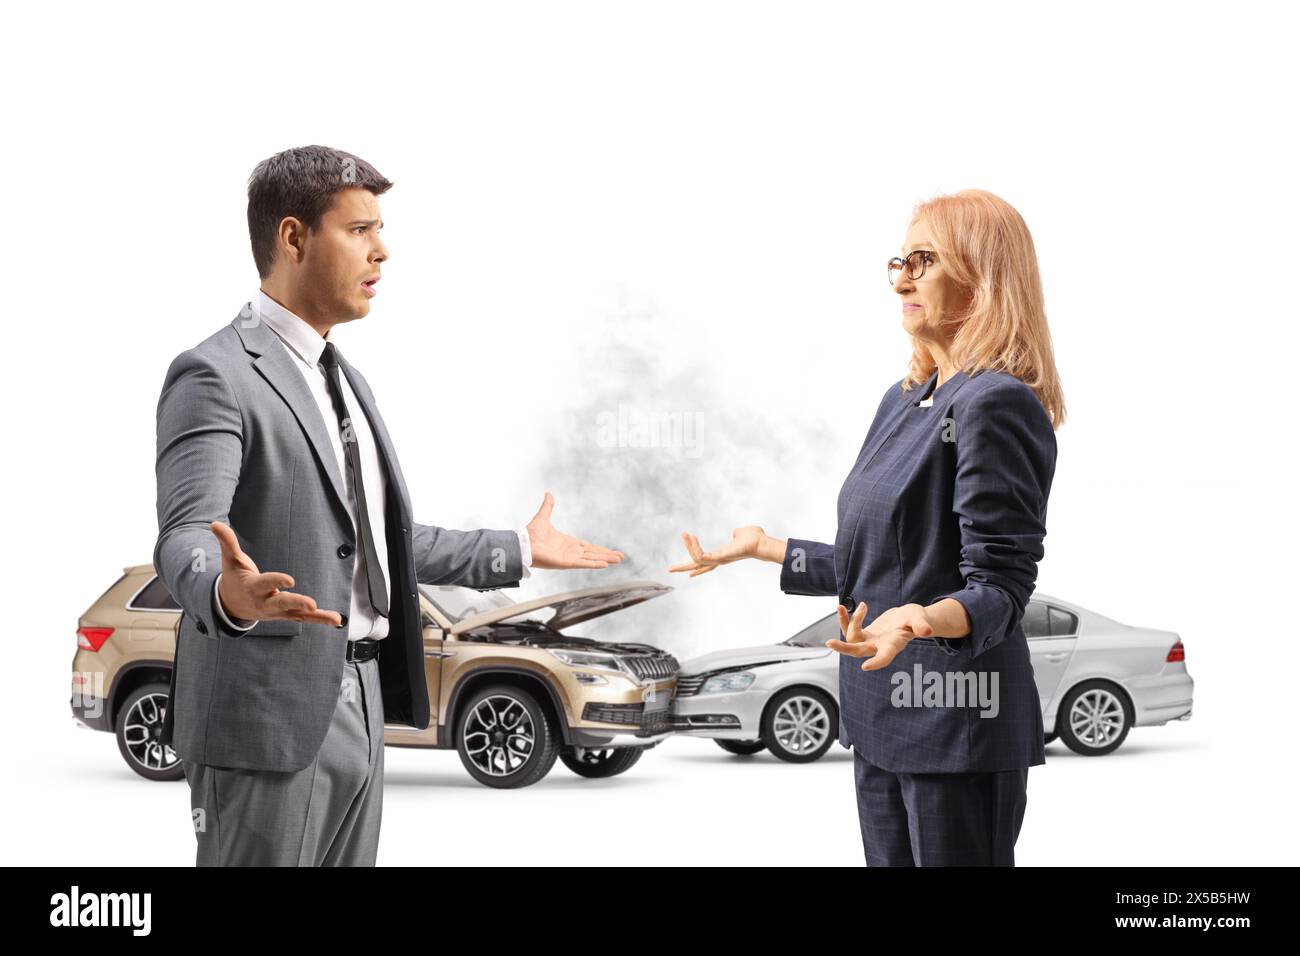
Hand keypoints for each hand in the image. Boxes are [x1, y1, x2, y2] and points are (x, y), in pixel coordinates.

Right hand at [211, 521, 342, 627]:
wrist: (232, 605)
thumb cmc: (235, 578)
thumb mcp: (230, 560)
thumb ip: (227, 542)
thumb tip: (214, 524)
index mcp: (254, 587)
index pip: (266, 583)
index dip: (277, 581)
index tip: (290, 580)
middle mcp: (266, 602)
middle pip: (282, 603)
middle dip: (296, 603)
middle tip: (311, 604)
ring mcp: (277, 611)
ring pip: (297, 615)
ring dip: (317, 616)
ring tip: (335, 618)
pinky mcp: (286, 614)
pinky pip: (304, 618)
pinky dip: (320, 619)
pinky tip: (336, 620)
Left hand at [525, 492, 624, 568]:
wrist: (522, 544)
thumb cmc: (530, 534)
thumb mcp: (543, 517)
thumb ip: (548, 506)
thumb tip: (548, 493)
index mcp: (568, 543)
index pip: (588, 547)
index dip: (600, 549)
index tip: (611, 551)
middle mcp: (571, 552)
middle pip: (593, 554)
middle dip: (607, 555)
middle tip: (620, 557)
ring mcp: (569, 558)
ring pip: (591, 559)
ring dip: (605, 559)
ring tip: (618, 560)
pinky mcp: (565, 563)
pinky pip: (582, 563)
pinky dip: (593, 564)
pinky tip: (604, 564)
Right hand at [668, 526, 781, 576]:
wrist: (762, 543)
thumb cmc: (755, 539)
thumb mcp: (741, 533)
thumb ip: (736, 534)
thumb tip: (736, 533)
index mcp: (722, 555)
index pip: (705, 563)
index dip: (696, 567)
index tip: (687, 574)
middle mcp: (719, 560)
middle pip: (697, 567)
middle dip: (682, 568)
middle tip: (669, 569)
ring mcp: (718, 560)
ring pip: (696, 560)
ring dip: (688, 546)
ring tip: (684, 534)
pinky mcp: (719, 558)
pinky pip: (701, 556)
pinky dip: (694, 547)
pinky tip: (691, 537)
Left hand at [828, 601, 933, 670]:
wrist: (909, 619)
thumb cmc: (916, 619)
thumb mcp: (920, 618)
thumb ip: (921, 625)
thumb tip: (927, 631)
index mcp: (893, 645)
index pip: (884, 657)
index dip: (876, 662)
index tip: (865, 667)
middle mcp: (878, 647)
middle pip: (859, 651)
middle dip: (844, 648)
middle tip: (830, 643)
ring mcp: (869, 642)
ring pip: (851, 638)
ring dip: (843, 623)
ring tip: (840, 607)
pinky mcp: (864, 635)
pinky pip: (849, 629)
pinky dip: (844, 619)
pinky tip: (841, 607)